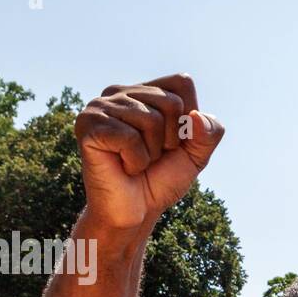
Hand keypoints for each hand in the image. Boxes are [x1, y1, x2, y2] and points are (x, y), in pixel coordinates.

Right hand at [73, 74, 224, 229]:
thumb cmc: (160, 180)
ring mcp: (100, 106)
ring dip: (151, 152)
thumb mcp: (195, 156)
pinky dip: (135, 161)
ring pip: (151, 119)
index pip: (182, 83)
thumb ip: (209, 134)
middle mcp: (120, 92)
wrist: (134, 213)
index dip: (188, 119)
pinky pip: (129, 137)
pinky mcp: (87, 125)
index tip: (172, 142)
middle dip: (170, 139)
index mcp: (144, 91)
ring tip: (134, 161)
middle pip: (170, 102)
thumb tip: (196, 116)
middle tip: (150, 156)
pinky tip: (122, 166)